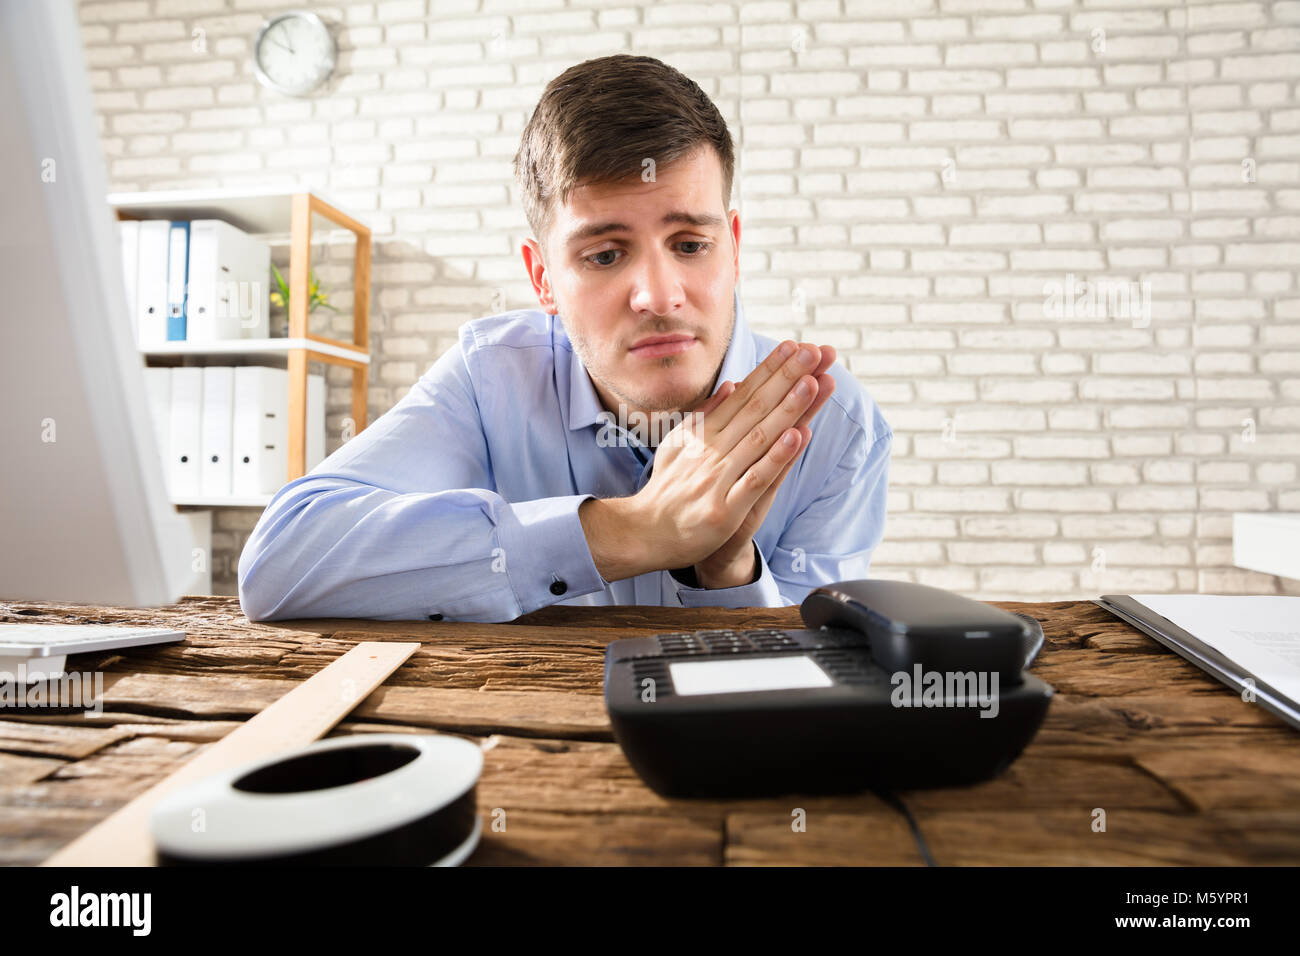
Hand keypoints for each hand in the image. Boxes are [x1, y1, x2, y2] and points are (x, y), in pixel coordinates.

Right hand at [579, 340, 834, 582]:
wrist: (644, 534)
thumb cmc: (667, 489)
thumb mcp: (678, 444)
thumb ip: (705, 416)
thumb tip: (730, 385)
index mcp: (704, 434)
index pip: (743, 395)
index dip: (769, 370)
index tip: (793, 347)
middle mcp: (712, 451)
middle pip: (755, 408)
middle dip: (786, 378)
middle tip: (814, 351)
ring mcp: (719, 479)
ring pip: (759, 438)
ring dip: (787, 409)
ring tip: (811, 383)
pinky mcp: (726, 509)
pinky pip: (755, 479)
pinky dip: (776, 458)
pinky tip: (798, 437)